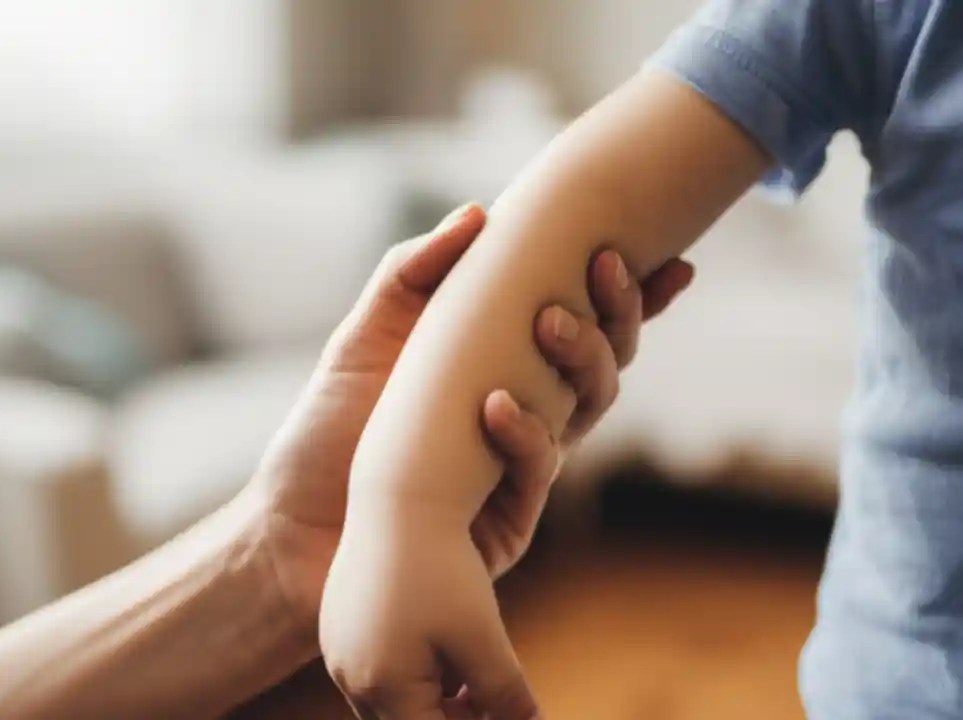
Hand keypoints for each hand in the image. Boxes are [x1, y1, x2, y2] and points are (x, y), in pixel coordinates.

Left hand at [250, 204, 691, 639]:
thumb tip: (477, 213)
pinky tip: (496, 405)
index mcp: (502, 361)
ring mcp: (520, 463)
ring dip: (582, 357)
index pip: (582, 320)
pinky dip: (526, 432)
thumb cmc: (330, 428)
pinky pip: (537, 468)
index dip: (632, 294)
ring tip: (549, 322)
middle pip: (602, 357)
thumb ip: (414, 273)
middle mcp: (524, 408)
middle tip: (601, 266)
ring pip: (587, 407)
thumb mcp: (365, 335)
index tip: (668, 257)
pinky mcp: (508, 515)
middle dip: (617, 311)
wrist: (294, 528)